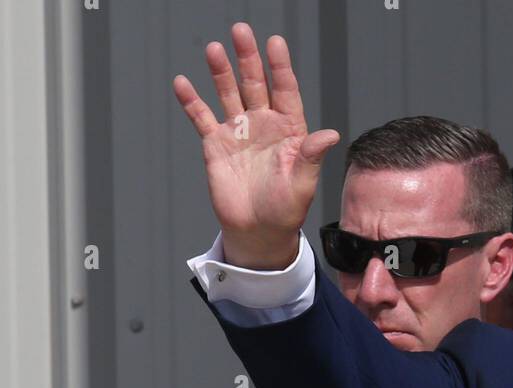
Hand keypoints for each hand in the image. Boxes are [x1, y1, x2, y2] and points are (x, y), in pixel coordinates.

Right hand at [173, 21, 339, 268]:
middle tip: (242, 30)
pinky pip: (201, 117)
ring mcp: (238, 131)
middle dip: (248, 58)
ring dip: (221, 72)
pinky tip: (182, 83)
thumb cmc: (286, 209)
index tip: (276, 43)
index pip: (285, 91)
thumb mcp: (303, 184)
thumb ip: (312, 157)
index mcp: (288, 130)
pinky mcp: (216, 144)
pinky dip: (191, 101)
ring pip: (228, 93)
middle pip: (255, 83)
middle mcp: (263, 124)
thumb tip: (330, 134)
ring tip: (215, 49)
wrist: (258, 231)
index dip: (280, 68)